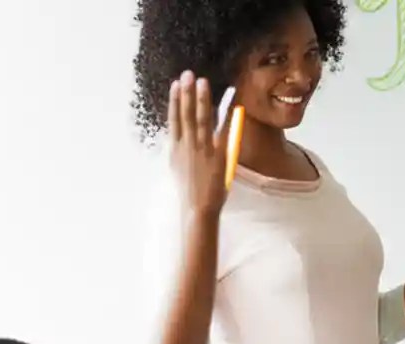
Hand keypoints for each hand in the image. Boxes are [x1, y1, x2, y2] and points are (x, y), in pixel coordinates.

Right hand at [168, 71, 231, 215]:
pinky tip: (230, 102)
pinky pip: (222, 131)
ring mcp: (202, 150)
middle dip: (186, 93)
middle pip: (185, 115)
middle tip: (187, 74)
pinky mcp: (217, 155)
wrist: (198, 208)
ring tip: (201, 81)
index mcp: (175, 149)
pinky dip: (226, 116)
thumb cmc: (189, 191)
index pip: (174, 119)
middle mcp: (187, 146)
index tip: (175, 84)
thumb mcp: (178, 168)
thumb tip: (177, 136)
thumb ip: (179, 149)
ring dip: (201, 99)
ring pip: (200, 119)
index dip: (174, 100)